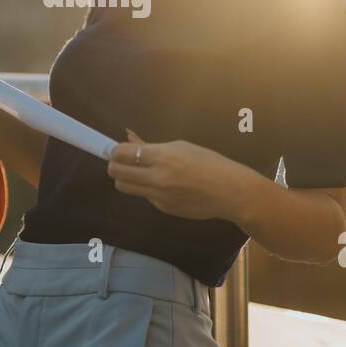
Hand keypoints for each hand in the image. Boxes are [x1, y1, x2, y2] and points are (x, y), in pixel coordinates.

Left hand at [106, 131, 254, 221]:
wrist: (230, 191)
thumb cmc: (209, 163)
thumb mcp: (180, 147)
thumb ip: (151, 146)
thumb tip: (129, 138)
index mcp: (162, 156)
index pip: (121, 154)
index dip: (115, 151)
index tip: (118, 150)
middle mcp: (156, 177)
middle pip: (115, 173)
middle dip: (115, 166)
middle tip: (124, 162)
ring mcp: (158, 196)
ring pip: (125, 187)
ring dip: (128, 179)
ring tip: (142, 173)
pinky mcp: (163, 208)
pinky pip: (146, 196)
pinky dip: (150, 189)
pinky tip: (168, 186)